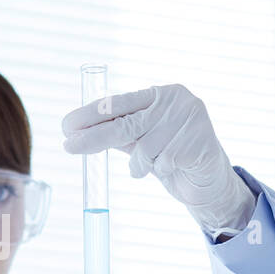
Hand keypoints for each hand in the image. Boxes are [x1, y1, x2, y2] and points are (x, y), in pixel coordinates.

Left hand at [61, 83, 255, 235]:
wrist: (209, 179)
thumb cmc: (171, 155)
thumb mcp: (141, 140)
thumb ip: (117, 132)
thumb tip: (75, 134)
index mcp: (157, 94)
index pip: (117, 103)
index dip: (89, 115)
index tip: (66, 127)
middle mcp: (174, 99)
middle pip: (124, 123)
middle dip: (93, 138)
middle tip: (68, 147)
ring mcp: (190, 118)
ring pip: (144, 150)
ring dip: (140, 166)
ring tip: (153, 166)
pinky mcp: (200, 141)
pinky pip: (163, 164)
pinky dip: (161, 172)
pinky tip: (175, 168)